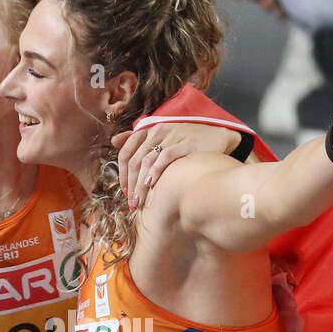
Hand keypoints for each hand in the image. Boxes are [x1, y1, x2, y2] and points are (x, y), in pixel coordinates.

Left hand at [110, 123, 240, 208]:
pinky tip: (152, 186)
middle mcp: (157, 130)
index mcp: (148, 129)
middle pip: (135, 161)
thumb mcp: (161, 135)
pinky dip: (156, 173)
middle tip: (132, 203)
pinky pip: (164, 158)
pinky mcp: (185, 143)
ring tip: (140, 202)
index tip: (125, 191)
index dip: (122, 174)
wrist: (217, 136)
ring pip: (146, 162)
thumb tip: (114, 141)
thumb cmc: (187, 139)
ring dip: (140, 186)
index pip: (126, 152)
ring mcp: (171, 136)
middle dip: (131, 185)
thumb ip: (138, 139)